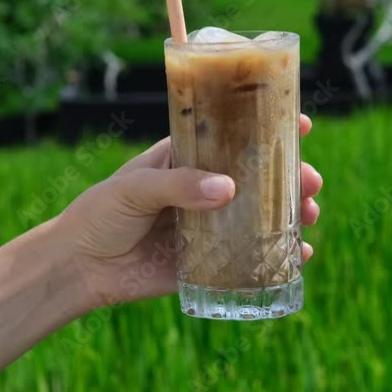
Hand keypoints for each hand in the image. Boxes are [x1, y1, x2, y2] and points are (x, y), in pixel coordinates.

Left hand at [55, 114, 323, 308]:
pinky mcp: (207, 263)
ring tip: (310, 216)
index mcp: (185, 158)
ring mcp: (208, 226)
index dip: (268, 128)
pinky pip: (249, 258)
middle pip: (256, 177)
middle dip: (290, 177)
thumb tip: (228, 189)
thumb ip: (177, 186)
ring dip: (290, 214)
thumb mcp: (134, 189)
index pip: (231, 136)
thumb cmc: (99, 215)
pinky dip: (277, 256)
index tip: (303, 124)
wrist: (78, 268)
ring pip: (259, 216)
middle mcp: (202, 188)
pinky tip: (300, 255)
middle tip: (312, 182)